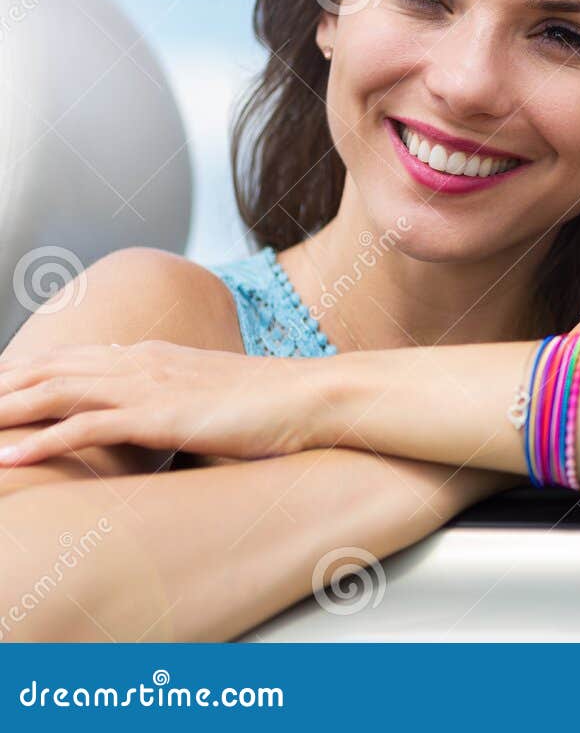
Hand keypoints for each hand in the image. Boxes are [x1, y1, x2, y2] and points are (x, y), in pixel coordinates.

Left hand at [0, 340, 333, 467]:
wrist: (313, 397)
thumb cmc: (273, 403)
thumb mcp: (213, 392)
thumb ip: (176, 392)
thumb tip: (155, 407)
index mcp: (153, 354)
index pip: (70, 358)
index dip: (21, 372)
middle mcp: (142, 361)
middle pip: (49, 369)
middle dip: (0, 386)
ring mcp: (148, 386)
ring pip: (54, 392)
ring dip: (4, 411)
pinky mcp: (160, 415)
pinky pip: (85, 426)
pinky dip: (40, 442)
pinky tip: (8, 459)